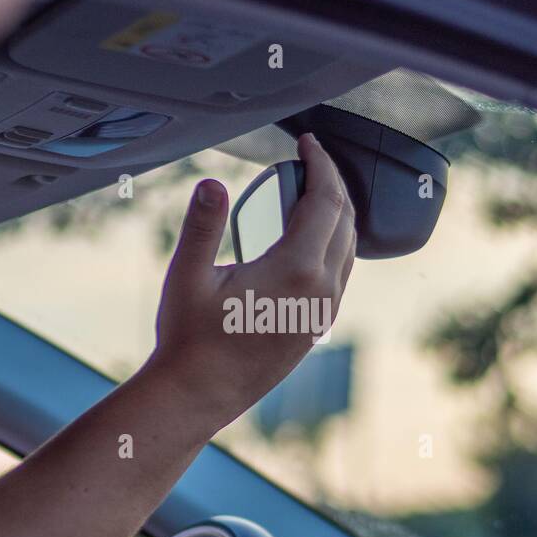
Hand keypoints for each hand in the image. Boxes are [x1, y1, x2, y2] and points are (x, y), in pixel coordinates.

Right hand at [146, 133, 356, 430]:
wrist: (198, 394)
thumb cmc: (189, 338)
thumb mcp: (187, 275)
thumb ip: (203, 224)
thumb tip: (211, 183)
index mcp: (296, 270)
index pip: (326, 200)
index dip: (320, 163)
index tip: (308, 142)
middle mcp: (321, 290)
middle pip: (345, 219)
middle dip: (332, 181)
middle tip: (310, 158)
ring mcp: (323, 311)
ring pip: (349, 247)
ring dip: (337, 212)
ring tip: (312, 189)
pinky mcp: (317, 326)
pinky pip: (340, 272)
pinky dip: (334, 241)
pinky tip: (311, 235)